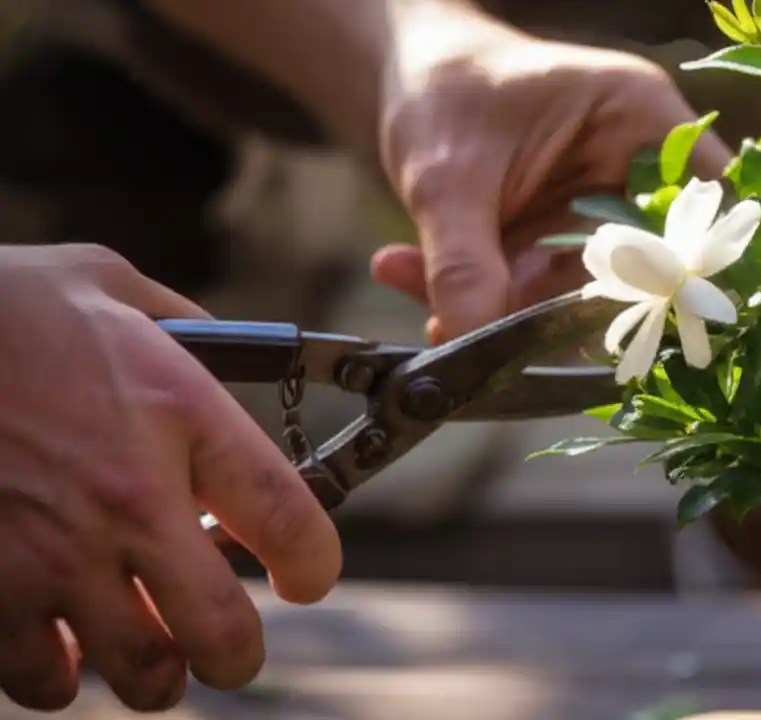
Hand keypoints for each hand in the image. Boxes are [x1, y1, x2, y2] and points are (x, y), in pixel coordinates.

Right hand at [0, 245, 340, 710]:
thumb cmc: (1, 304)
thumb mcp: (109, 287)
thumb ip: (185, 328)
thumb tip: (236, 354)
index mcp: (177, 414)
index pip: (288, 519)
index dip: (315, 565)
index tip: (307, 576)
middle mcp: (126, 498)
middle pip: (222, 633)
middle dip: (236, 654)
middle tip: (228, 647)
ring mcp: (50, 553)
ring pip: (138, 673)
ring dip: (153, 669)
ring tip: (146, 646)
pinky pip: (38, 677)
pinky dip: (57, 672)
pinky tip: (57, 637)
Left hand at [373, 6, 732, 343]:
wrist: (403, 71)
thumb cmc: (441, 87)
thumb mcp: (446, 173)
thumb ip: (463, 263)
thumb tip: (471, 343)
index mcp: (638, 118)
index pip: (705, 201)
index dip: (690, 265)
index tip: (639, 316)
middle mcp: (633, 168)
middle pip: (642, 265)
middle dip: (563, 303)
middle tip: (490, 329)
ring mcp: (598, 209)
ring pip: (580, 289)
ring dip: (499, 304)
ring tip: (415, 277)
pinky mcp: (560, 239)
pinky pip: (537, 289)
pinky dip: (478, 294)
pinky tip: (409, 271)